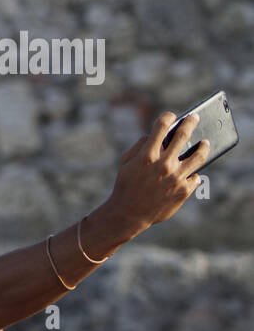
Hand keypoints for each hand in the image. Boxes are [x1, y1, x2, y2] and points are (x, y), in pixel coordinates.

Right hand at [100, 111, 209, 240]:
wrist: (129, 214)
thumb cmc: (125, 186)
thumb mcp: (125, 163)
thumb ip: (139, 147)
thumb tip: (153, 136)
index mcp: (147, 155)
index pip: (162, 126)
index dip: (168, 117)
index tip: (172, 115)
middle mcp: (164, 164)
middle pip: (184, 135)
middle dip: (191, 122)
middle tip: (196, 117)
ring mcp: (176, 177)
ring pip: (199, 155)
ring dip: (204, 146)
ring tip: (205, 143)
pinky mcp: (184, 190)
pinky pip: (195, 177)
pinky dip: (192, 174)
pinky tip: (190, 173)